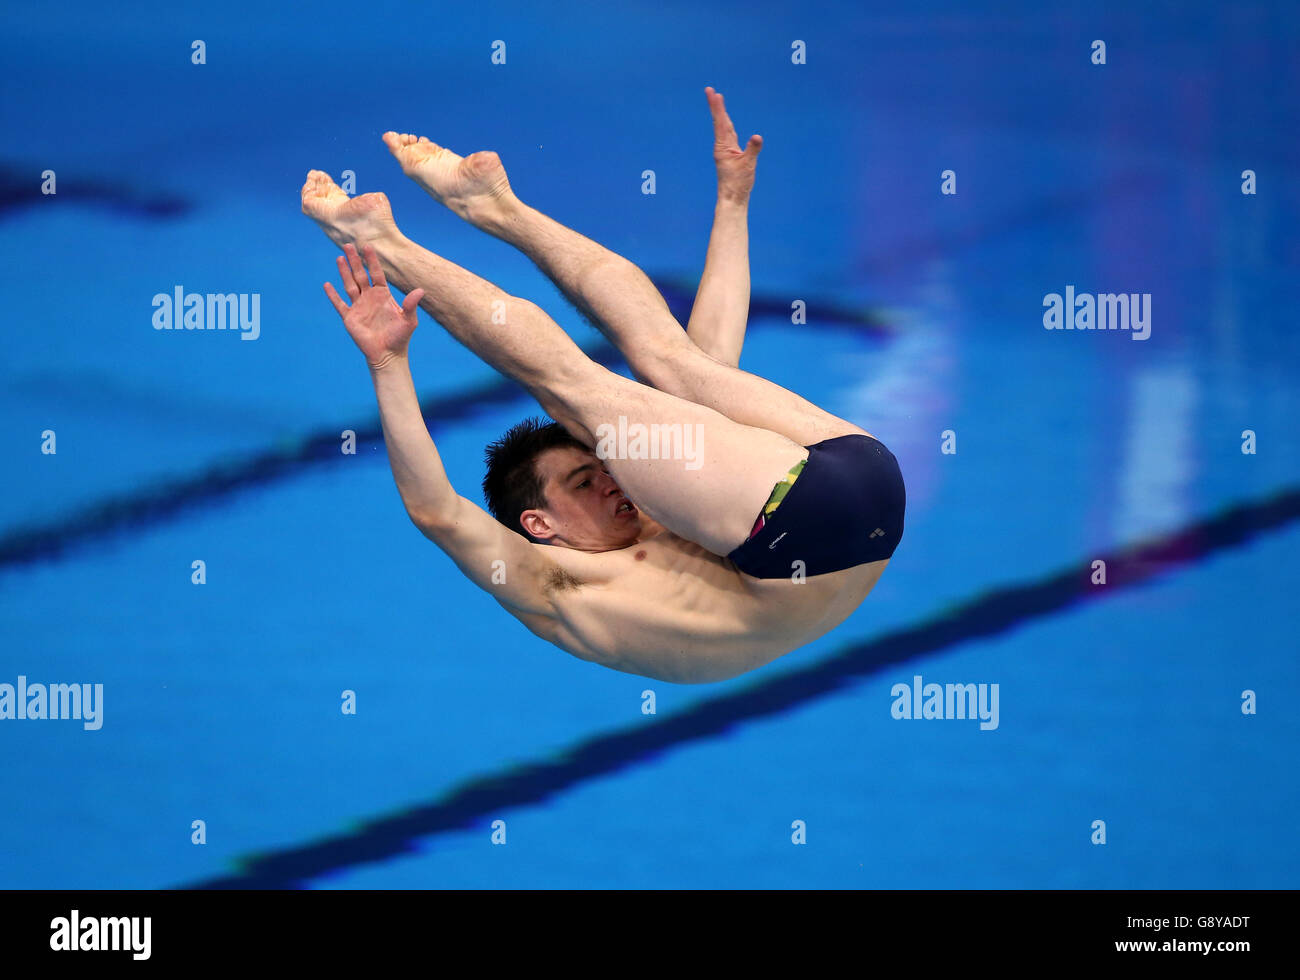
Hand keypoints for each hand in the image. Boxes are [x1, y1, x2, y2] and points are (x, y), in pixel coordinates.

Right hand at [323, 242, 424, 370]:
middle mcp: (370, 298)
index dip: (372, 261)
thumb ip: (411, 305)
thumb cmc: (400, 337)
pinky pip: (339, 304)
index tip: (368, 246)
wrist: (388, 355)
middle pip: (360, 275)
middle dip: (355, 260)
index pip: (376, 274)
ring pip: (349, 285)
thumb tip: (421, 291)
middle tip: (348, 245)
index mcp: (383, 295)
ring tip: (339, 258)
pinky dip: (333, 295)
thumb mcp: (409, 320)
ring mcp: (359, 307)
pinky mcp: (350, 318)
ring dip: (344, 272)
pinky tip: (327, 285)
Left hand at [706, 86, 761, 202]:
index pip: (721, 123)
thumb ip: (753, 150)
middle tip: (711, 91)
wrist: (732, 198)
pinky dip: (726, 125)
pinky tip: (726, 122)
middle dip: (716, 106)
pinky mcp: (730, 155)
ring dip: (721, 113)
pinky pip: (728, 135)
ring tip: (717, 101)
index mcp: (723, 147)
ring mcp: (725, 150)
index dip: (718, 107)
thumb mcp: (748, 165)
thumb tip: (757, 137)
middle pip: (720, 122)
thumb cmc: (738, 184)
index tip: (714, 94)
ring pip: (723, 127)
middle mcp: (722, 146)